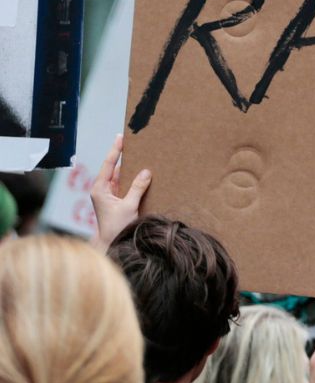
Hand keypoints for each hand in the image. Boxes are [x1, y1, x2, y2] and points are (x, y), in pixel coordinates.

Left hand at [90, 134, 150, 248]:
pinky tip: (143, 173)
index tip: (121, 137)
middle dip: (123, 156)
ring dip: (130, 168)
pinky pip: (125, 184)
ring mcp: (108, 195)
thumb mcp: (129, 206)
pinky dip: (133, 178)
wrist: (111, 244)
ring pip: (120, 176)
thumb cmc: (116, 228)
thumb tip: (146, 171)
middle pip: (113, 168)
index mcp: (100, 189)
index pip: (108, 165)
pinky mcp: (116, 200)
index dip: (115, 150)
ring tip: (141, 155)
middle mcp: (102, 190)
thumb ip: (137, 188)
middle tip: (133, 142)